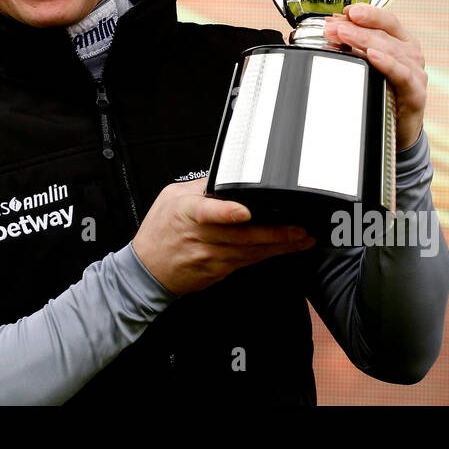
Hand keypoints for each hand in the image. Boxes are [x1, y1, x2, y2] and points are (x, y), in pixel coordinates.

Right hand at [131, 179, 315, 296]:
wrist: (146, 271)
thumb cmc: (159, 231)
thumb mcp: (171, 198)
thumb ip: (200, 187)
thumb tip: (227, 177)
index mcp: (186, 213)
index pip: (206, 212)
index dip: (226, 212)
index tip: (244, 211)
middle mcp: (200, 237)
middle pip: (241, 236)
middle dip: (274, 233)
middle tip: (299, 228)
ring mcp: (210, 257)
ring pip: (250, 252)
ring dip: (278, 247)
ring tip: (302, 239)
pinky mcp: (217, 271)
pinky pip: (246, 263)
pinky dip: (266, 256)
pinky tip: (283, 250)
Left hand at [321, 3, 426, 152]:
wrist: (399, 128)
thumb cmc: (384, 91)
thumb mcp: (368, 64)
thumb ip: (354, 44)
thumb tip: (332, 25)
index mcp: (402, 42)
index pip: (387, 20)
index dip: (368, 13)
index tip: (346, 11)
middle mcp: (412, 54)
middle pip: (384, 34)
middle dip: (356, 28)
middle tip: (333, 26)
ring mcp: (416, 72)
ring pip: (391, 50)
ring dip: (364, 41)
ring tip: (344, 35)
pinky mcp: (416, 93)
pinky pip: (402, 75)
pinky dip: (387, 64)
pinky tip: (372, 56)